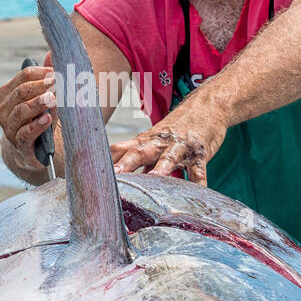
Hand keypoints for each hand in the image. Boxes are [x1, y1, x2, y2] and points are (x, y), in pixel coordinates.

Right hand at [0, 54, 55, 173]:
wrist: (33, 149)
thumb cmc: (39, 116)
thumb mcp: (45, 96)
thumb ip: (47, 76)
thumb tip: (53, 53)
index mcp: (8, 92)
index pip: (24, 76)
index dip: (42, 72)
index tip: (59, 72)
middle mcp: (4, 108)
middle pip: (22, 91)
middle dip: (41, 86)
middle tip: (58, 82)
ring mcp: (9, 127)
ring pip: (21, 111)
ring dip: (38, 104)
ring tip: (53, 99)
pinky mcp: (18, 144)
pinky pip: (25, 133)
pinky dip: (36, 126)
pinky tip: (47, 119)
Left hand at [110, 92, 228, 185]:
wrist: (207, 106)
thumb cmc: (176, 130)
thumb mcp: (154, 142)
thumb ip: (138, 161)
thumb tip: (118, 180)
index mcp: (144, 141)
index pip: (120, 149)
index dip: (106, 162)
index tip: (92, 176)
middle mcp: (159, 142)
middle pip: (140, 151)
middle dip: (126, 164)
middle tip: (113, 176)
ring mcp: (180, 146)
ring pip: (170, 157)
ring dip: (162, 167)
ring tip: (154, 179)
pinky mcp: (200, 153)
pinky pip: (199, 170)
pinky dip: (198, 182)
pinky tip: (198, 193)